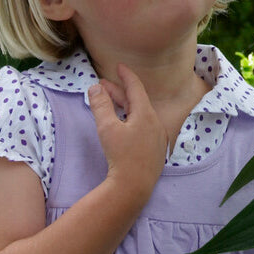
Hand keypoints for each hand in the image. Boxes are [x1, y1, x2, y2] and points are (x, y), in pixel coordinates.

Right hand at [87, 64, 165, 194]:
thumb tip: (95, 87)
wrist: (133, 187)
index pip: (136, 87)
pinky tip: (122, 124)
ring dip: (124, 106)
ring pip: (140, 114)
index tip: (119, 66)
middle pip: (137, 101)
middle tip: (102, 87)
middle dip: (119, 92)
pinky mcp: (155, 149)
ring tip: (109, 103)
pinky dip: (131, 119)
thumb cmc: (120, 156)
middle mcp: (156, 122)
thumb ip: (101, 105)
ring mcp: (157, 136)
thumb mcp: (107, 128)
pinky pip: (144, 126)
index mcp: (146, 113)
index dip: (126, 75)